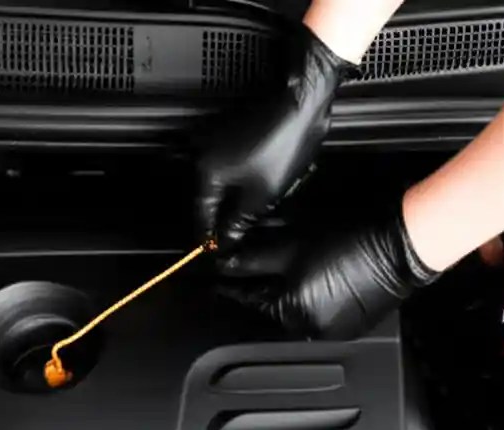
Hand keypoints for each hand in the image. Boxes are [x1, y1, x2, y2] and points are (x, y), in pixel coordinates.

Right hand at [195, 26, 356, 246]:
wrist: (301, 106)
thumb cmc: (283, 144)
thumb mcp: (262, 195)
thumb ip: (240, 221)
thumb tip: (228, 240)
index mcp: (207, 170)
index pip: (202, 213)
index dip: (210, 235)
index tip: (216, 250)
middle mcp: (205, 153)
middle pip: (211, 198)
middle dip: (226, 217)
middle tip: (238, 235)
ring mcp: (219, 141)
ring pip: (224, 183)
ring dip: (238, 199)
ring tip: (257, 209)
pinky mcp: (234, 134)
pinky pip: (233, 167)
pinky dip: (244, 181)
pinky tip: (263, 186)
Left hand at [217, 208, 438, 339]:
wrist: (401, 245)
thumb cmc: (355, 241)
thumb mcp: (294, 245)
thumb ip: (254, 258)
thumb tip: (228, 261)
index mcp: (292, 313)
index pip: (248, 299)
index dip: (231, 284)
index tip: (218, 278)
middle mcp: (311, 331)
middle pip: (271, 309)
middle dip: (260, 289)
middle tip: (247, 269)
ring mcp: (333, 331)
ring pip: (295, 312)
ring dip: (286, 294)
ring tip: (291, 271)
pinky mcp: (351, 326)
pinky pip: (319, 314)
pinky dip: (311, 299)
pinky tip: (316, 280)